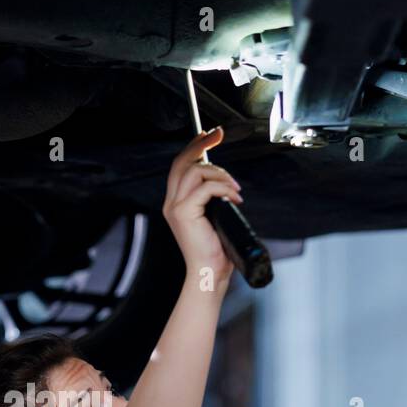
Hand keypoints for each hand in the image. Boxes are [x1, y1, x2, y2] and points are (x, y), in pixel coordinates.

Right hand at [161, 126, 241, 285]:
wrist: (210, 272)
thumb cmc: (215, 249)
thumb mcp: (213, 215)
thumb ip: (211, 196)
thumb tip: (223, 177)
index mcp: (175, 202)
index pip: (180, 166)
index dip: (193, 147)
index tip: (209, 135)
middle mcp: (171, 202)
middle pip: (182, 161)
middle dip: (201, 144)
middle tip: (218, 134)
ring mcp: (175, 207)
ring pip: (196, 170)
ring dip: (221, 174)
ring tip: (234, 189)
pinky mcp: (184, 212)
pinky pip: (207, 188)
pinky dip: (224, 188)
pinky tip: (234, 198)